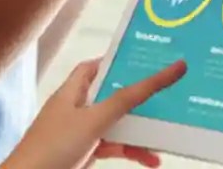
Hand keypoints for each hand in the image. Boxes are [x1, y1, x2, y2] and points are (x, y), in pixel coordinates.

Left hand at [3, 59, 186, 168]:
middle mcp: (77, 108)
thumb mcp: (93, 120)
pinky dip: (132, 151)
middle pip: (112, 96)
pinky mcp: (86, 152)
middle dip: (138, 100)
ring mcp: (81, 132)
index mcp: (72, 91)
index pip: (94, 67)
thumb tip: (161, 73)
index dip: (116, 62)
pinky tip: (151, 160)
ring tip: (167, 137)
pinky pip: (115, 147)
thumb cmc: (55, 146)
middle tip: (167, 97)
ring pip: (117, 125)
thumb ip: (124, 100)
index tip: (144, 62)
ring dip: (140, 132)